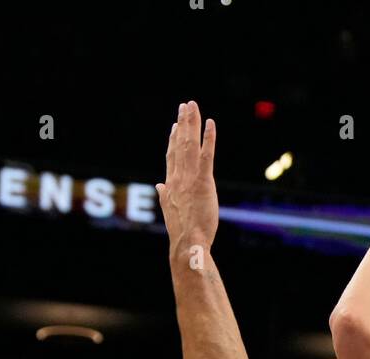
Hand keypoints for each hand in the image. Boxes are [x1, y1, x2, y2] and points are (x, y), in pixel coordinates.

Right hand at [157, 101, 218, 252]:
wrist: (188, 243)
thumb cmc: (182, 232)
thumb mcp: (170, 211)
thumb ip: (165, 195)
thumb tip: (159, 185)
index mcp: (171, 184)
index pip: (172, 156)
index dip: (173, 139)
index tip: (175, 126)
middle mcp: (178, 177)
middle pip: (180, 144)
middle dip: (183, 123)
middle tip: (185, 105)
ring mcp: (190, 178)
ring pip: (190, 145)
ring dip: (192, 123)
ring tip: (192, 107)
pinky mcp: (203, 182)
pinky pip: (207, 156)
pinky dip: (209, 138)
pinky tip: (210, 123)